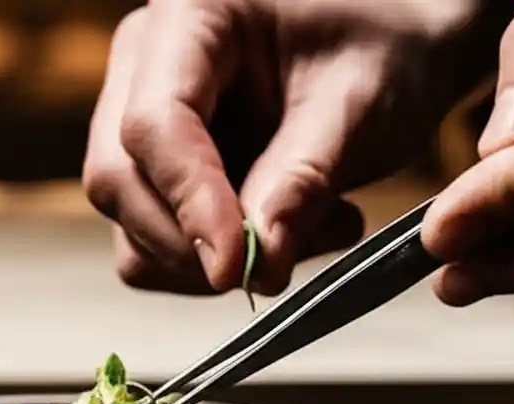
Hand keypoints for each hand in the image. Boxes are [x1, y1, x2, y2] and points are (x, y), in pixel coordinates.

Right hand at [83, 0, 498, 295]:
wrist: (394, 49)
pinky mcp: (151, 169)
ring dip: (210, 259)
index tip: (235, 269)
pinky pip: (148, 244)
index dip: (190, 203)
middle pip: (119, 178)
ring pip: (129, 223)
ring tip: (314, 229)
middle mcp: (144, 62)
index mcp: (192, 15)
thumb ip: (304, 181)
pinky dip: (210, 262)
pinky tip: (283, 232)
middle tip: (289, 257)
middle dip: (194, 242)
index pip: (155, 124)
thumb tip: (256, 266)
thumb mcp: (362, 104)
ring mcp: (136, 116)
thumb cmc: (383, 50)